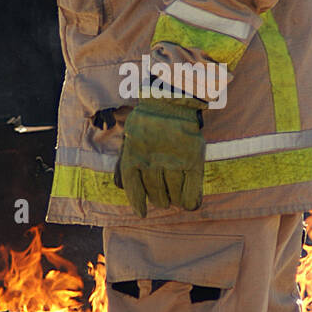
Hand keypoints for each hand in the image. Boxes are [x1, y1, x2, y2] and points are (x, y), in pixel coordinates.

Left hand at [113, 96, 205, 215]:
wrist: (174, 97)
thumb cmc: (149, 119)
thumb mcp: (130, 136)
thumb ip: (124, 160)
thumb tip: (119, 186)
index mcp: (134, 154)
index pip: (133, 187)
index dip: (138, 203)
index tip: (142, 214)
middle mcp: (153, 160)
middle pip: (155, 193)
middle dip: (159, 199)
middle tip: (163, 198)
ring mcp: (174, 160)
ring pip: (173, 194)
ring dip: (173, 199)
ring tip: (174, 198)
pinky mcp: (193, 159)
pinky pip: (191, 189)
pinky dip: (190, 201)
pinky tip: (189, 205)